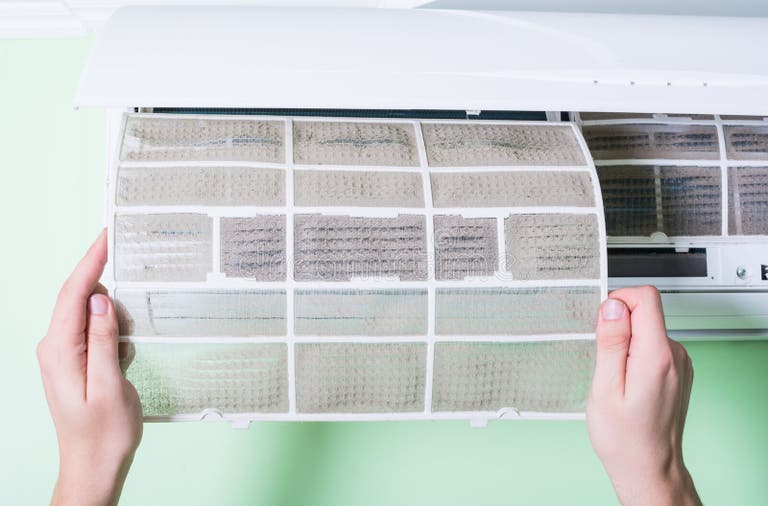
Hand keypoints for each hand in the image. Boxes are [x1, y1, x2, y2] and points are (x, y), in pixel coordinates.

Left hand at [37, 229, 141, 505]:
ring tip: (137, 287)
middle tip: (128, 249)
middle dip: (101, 271)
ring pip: (87, 312)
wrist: (93, 465)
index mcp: (60, 351)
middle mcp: (57, 347)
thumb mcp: (108, 386)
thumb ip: (102, 340)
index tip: (106, 236)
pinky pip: (93, 329)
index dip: (90, 262)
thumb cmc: (102, 432)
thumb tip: (101, 301)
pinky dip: (112, 321)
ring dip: (111, 301)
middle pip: (77, 297)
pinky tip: (129, 323)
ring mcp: (65, 354)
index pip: (72, 295)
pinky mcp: (77, 361)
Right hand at [587, 286, 699, 505]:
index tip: (603, 326)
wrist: (648, 468)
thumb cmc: (624, 438)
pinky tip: (627, 384)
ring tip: (616, 380)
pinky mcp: (676, 371)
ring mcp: (679, 363)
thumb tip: (613, 306)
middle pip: (644, 312)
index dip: (618, 302)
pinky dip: (634, 356)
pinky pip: (651, 345)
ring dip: (625, 345)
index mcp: (656, 356)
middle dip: (618, 329)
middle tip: (606, 365)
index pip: (645, 298)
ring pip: (646, 329)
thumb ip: (611, 342)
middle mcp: (675, 356)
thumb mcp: (605, 388)